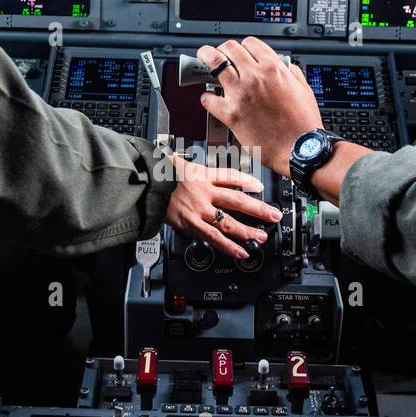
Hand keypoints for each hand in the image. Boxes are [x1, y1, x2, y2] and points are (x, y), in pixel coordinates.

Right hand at [165, 156, 282, 259]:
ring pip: (229, 222)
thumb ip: (189, 171)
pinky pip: (214, 237)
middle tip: (273, 216)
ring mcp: (199, 209)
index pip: (231, 176)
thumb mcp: (176, 163)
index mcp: (201, 174)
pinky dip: (229, 246)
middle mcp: (204, 192)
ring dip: (247, 231)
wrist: (142, 183)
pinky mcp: (190, 224)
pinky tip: (240, 252)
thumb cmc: (155, 174)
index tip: (258, 186)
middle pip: (238, 200)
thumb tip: (192, 171)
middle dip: (259, 209)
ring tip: (261, 237)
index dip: (247, 181)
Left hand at [196, 37, 323, 175]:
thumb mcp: (304, 90)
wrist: (300, 149)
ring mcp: (240, 94)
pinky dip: (207, 98)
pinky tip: (210, 99)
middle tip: (218, 54)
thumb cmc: (304, 125)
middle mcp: (255, 77)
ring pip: (214, 63)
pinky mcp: (230, 114)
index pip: (250, 43)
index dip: (243, 46)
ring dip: (207, 59)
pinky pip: (208, 99)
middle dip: (222, 49)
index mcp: (274, 69)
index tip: (240, 52)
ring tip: (204, 61)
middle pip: (229, 48)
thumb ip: (292, 74)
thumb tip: (285, 67)